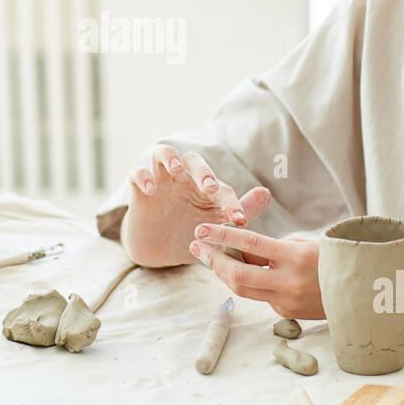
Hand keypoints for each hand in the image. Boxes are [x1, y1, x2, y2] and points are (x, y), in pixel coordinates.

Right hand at [122, 144, 272, 267]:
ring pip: (163, 152)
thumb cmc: (191, 235)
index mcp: (205, 188)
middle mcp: (185, 178)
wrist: (159, 252)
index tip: (238, 220)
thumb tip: (266, 193)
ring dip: (170, 157)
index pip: (221, 188)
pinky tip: (150, 190)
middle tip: (208, 188)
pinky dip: (143, 175)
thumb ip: (241, 211)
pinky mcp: (139, 189)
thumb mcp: (216, 229)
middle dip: (202, 171)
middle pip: (194, 160)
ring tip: (176, 170)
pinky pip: (137, 172)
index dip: (231, 203)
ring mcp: (161, 180)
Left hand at [188, 224, 324, 320]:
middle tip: (196, 246)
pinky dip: (249, 283)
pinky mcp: (286, 313)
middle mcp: (288, 282)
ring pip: (243, 289)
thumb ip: (273, 249)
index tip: (202, 229)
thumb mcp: (306, 244)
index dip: (222, 236)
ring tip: (210, 258)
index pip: (249, 244)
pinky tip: (241, 271)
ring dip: (223, 273)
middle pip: (237, 274)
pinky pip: (260, 296)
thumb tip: (241, 250)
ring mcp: (286, 301)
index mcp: (295, 257)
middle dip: (213, 259)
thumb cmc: (334, 259)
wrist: (363, 293)